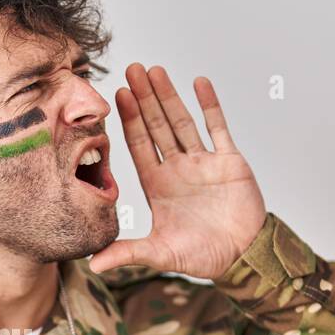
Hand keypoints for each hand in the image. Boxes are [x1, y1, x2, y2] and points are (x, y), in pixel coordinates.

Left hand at [89, 66, 266, 279]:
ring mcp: (203, 162)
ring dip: (169, 96)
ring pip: (183, 122)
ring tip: (155, 70)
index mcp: (158, 185)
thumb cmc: (201, 257)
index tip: (117, 96)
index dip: (129, 121)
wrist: (242, 257)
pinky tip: (199, 83)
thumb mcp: (159, 254)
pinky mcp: (229, 161)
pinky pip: (218, 127)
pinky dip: (210, 105)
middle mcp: (177, 168)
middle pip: (157, 126)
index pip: (139, 146)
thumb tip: (92, 264)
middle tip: (131, 70)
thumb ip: (127, 253)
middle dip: (144, 99)